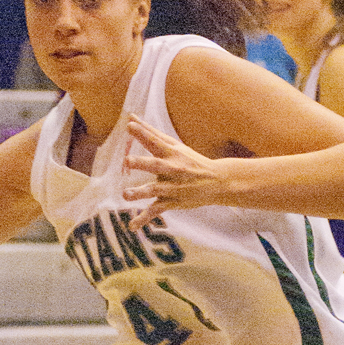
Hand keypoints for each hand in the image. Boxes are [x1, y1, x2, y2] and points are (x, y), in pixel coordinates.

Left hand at [122, 115, 230, 230]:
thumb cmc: (190, 161)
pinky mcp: (172, 202)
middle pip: (156, 165)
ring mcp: (172, 187)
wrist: (217, 181)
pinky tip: (132, 226)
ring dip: (140, 192)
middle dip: (142, 163)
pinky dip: (143, 218)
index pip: (156, 141)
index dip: (143, 133)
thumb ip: (151, 133)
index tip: (129, 125)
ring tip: (126, 195)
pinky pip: (156, 211)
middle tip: (128, 160)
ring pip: (154, 190)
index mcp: (172, 153)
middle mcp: (172, 169)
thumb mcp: (174, 145)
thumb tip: (130, 118)